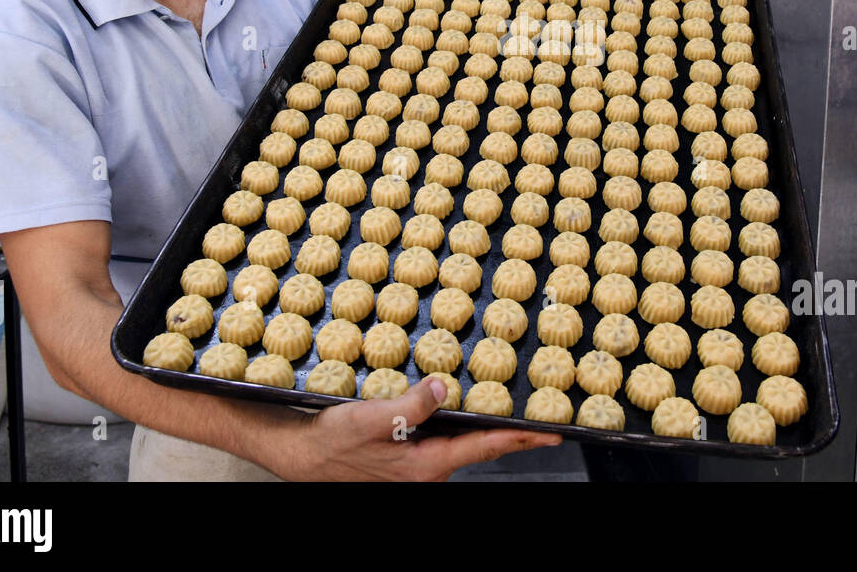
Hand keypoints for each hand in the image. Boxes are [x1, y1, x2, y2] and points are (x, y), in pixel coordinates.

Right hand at [269, 377, 562, 480]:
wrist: (304, 455)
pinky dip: (459, 425)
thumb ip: (412, 405)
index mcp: (426, 465)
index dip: (521, 438)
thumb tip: (446, 387)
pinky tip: (461, 408)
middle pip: (481, 448)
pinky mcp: (408, 457)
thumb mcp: (372, 419)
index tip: (552, 434)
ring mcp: (419, 466)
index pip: (485, 447)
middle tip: (546, 425)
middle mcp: (428, 470)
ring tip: (513, 412)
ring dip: (486, 429)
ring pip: (462, 443)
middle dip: (513, 436)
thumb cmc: (334, 440)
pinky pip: (443, 439)